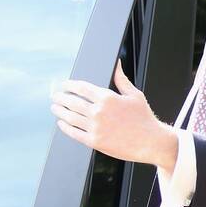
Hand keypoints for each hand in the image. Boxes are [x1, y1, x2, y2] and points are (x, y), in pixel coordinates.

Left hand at [50, 58, 176, 169]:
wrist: (151, 142)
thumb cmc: (144, 119)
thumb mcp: (134, 95)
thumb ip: (121, 79)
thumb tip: (117, 64)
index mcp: (107, 98)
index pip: (81, 88)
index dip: (69, 85)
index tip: (64, 85)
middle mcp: (99, 112)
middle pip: (72, 102)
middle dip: (61, 98)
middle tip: (55, 96)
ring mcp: (96, 128)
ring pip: (71, 117)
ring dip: (60, 111)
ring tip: (55, 108)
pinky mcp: (95, 142)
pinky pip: (75, 133)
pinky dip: (66, 128)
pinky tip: (62, 124)